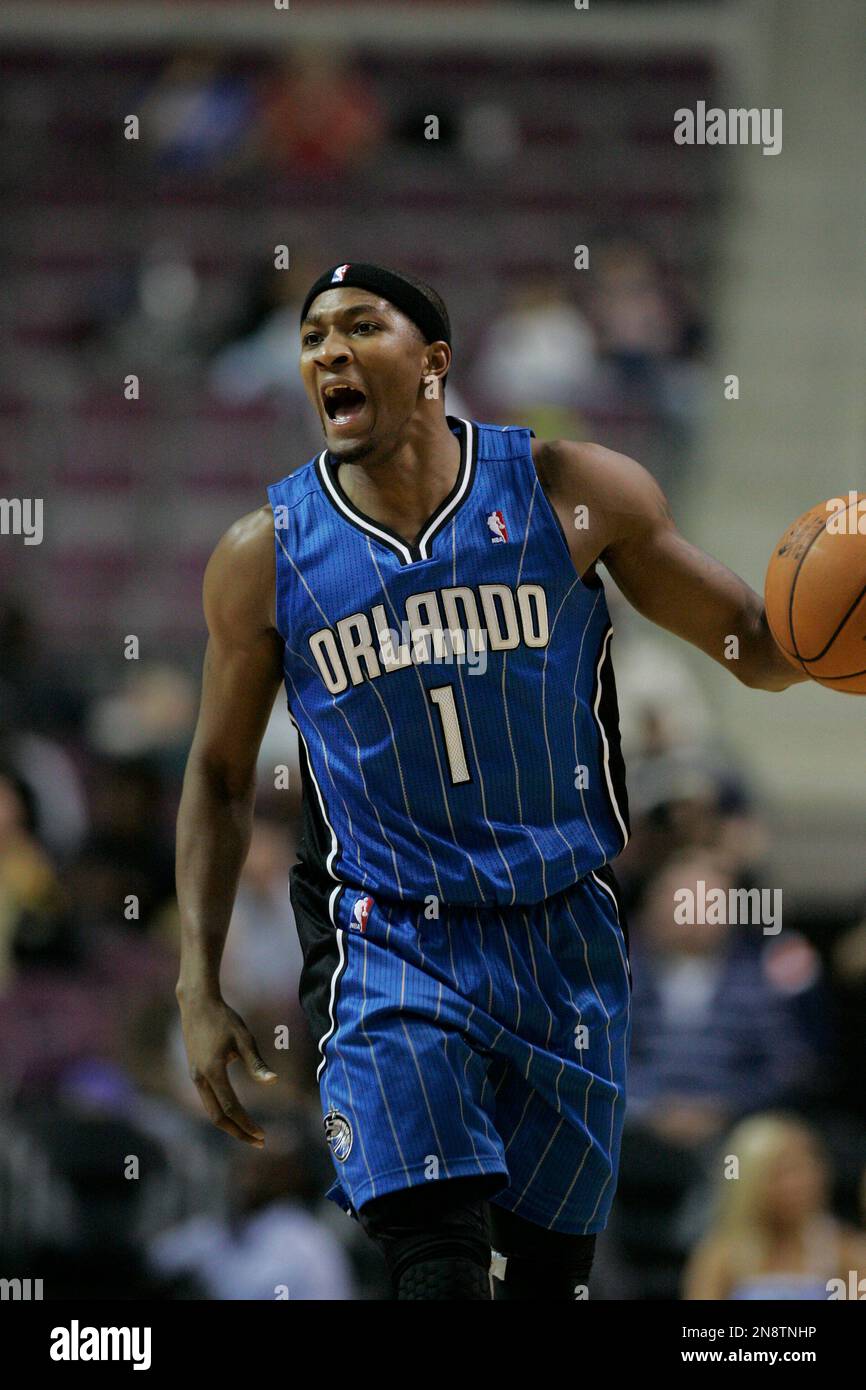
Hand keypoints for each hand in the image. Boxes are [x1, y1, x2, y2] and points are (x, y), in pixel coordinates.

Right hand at [176, 987, 276, 1144]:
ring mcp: (194, 1075)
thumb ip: (257, 1064)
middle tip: (259, 1142)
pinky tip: (236, 1112)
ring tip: (250, 1131)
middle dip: (238, 1132)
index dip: (247, 1124)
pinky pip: (208, 1099)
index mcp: (213, 1072)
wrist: (196, 1002)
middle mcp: (200, 1078)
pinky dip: (222, 1111)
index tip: (262, 1135)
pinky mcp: (194, 1071)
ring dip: (229, 1124)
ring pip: (211, 1110)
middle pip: (217, 1117)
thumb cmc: (224, 1018)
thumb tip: (274, 1083)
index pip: (231, 1108)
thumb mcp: (244, 1039)